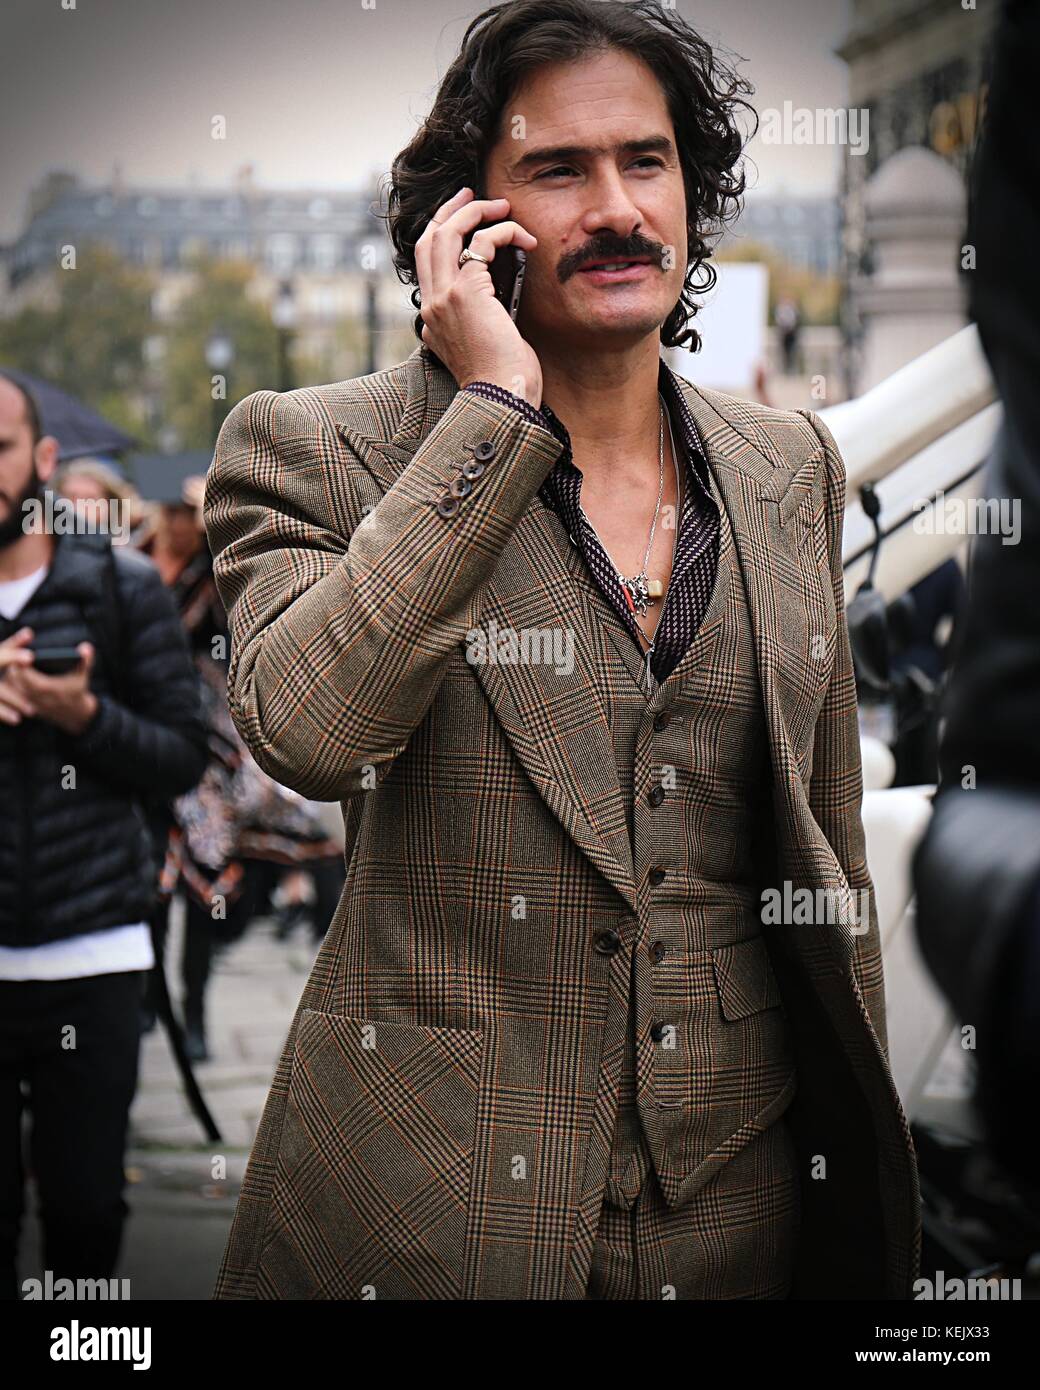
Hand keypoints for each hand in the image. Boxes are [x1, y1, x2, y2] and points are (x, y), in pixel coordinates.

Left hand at [2, 637, 98, 733]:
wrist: (74, 715)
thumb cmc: (76, 692)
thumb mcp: (82, 676)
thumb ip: (85, 661)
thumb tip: (86, 647)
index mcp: (49, 690)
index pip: (27, 676)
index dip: (21, 664)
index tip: (21, 651)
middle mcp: (35, 697)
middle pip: (15, 679)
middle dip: (14, 665)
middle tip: (14, 651)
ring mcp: (28, 701)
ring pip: (10, 686)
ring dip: (10, 673)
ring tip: (13, 660)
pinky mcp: (24, 703)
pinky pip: (11, 691)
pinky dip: (10, 681)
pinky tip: (12, 672)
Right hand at [415, 187, 542, 406]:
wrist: (501, 400)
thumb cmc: (502, 381)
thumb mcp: (482, 348)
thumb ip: (477, 322)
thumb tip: (492, 301)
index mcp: (431, 319)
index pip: (426, 262)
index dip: (442, 234)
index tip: (463, 219)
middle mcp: (431, 305)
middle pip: (428, 239)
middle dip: (451, 210)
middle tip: (474, 196)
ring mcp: (444, 298)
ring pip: (447, 232)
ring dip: (476, 213)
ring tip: (502, 208)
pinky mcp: (466, 293)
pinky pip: (481, 243)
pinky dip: (502, 233)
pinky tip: (524, 240)